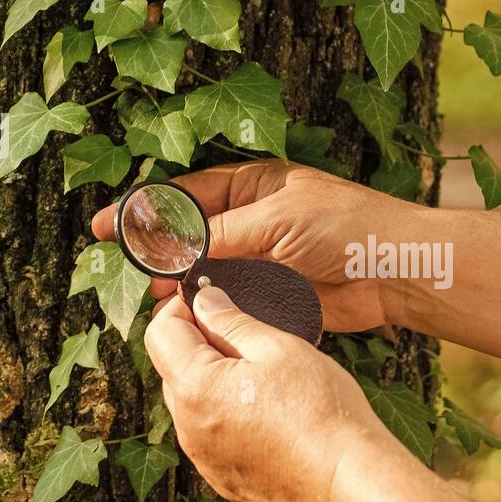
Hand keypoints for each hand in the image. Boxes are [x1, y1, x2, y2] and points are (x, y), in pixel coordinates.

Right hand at [93, 161, 419, 330]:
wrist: (396, 270)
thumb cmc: (348, 227)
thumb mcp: (278, 220)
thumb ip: (222, 236)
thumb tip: (173, 248)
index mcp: (253, 186)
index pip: (186, 195)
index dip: (144, 210)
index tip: (105, 226)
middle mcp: (252, 220)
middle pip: (190, 235)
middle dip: (156, 251)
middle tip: (122, 269)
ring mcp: (261, 258)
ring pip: (205, 271)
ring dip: (179, 284)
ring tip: (153, 298)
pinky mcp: (274, 293)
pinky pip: (230, 299)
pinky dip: (207, 307)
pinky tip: (186, 315)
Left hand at [144, 282, 395, 501]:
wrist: (348, 479)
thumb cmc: (320, 409)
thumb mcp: (278, 347)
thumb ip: (232, 322)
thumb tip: (204, 300)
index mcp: (196, 387)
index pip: (160, 334)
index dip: (181, 310)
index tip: (210, 303)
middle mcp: (188, 428)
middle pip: (174, 371)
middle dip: (199, 347)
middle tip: (248, 339)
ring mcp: (204, 459)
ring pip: (194, 406)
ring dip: (214, 384)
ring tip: (266, 382)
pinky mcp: (223, 480)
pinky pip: (212, 438)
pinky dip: (228, 419)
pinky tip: (270, 417)